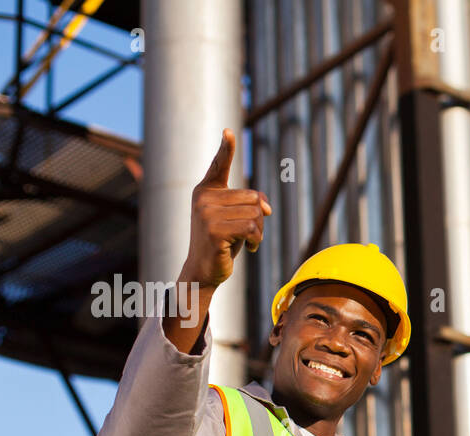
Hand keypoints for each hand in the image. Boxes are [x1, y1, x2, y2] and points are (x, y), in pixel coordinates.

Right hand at [181, 129, 271, 289]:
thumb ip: (249, 206)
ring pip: (255, 214)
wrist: (204, 270)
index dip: (226, 148)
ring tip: (245, 241)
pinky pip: (252, 228)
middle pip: (253, 197)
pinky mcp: (214, 230)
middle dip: (259, 218)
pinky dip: (256, 241)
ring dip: (258, 232)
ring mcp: (206, 213)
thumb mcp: (235, 219)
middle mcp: (203, 197)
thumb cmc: (222, 243)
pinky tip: (247, 249)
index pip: (218, 165)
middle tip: (248, 234)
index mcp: (206, 190)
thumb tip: (266, 207)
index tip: (229, 131)